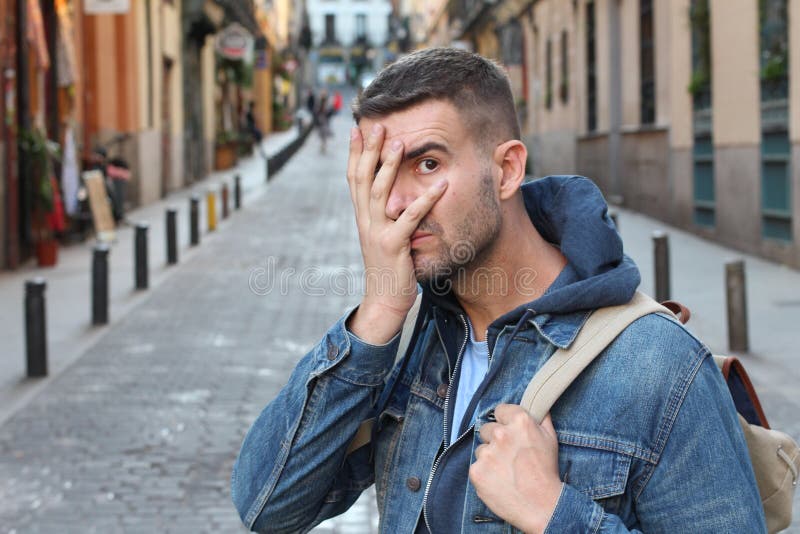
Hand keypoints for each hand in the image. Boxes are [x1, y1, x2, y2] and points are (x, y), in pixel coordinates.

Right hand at [345, 124, 447, 343]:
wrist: (385, 300)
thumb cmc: (388, 267)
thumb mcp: (381, 236)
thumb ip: (384, 215)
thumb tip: (392, 194)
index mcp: (362, 217)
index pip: (353, 178)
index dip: (355, 153)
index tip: (356, 129)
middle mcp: (365, 221)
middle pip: (363, 179)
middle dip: (369, 150)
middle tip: (377, 124)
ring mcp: (377, 233)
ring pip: (380, 192)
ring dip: (389, 166)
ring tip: (400, 142)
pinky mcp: (393, 246)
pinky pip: (410, 218)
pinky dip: (425, 200)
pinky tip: (440, 186)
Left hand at [469, 404, 561, 533]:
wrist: (542, 506)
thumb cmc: (547, 472)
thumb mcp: (550, 438)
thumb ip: (541, 418)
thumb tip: (536, 406)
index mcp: (519, 422)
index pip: (500, 410)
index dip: (504, 421)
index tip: (509, 431)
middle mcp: (501, 433)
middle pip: (487, 428)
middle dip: (495, 439)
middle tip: (509, 455)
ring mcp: (487, 452)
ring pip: (481, 449)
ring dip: (490, 457)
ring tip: (506, 471)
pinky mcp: (477, 470)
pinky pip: (476, 466)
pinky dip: (485, 473)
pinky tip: (499, 481)